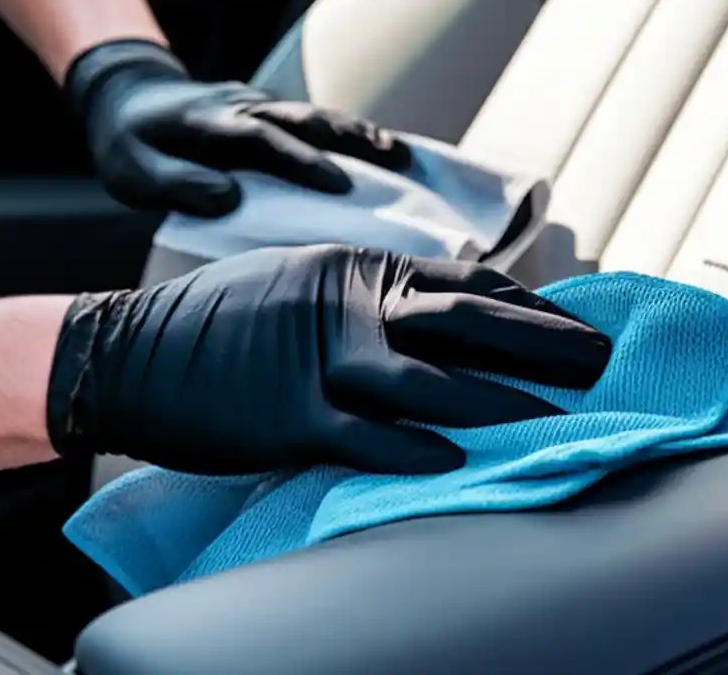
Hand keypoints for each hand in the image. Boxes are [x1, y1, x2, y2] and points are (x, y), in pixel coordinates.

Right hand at [47, 246, 611, 474]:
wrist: (124, 352)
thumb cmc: (215, 325)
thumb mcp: (298, 282)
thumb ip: (367, 297)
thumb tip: (436, 318)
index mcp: (352, 267)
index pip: (462, 283)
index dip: (528, 307)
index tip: (577, 326)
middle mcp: (343, 305)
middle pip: (465, 323)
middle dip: (542, 346)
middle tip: (603, 366)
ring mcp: (314, 360)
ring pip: (429, 381)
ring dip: (502, 401)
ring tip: (562, 420)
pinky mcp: (287, 417)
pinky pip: (366, 437)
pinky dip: (415, 448)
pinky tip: (461, 460)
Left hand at [65, 39, 411, 216]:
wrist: (125, 95)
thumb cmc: (129, 144)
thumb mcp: (133, 172)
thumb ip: (176, 184)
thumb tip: (227, 199)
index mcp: (209, 124)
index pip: (261, 140)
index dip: (300, 161)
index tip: (338, 186)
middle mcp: (241, 107)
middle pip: (302, 119)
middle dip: (350, 141)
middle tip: (394, 162)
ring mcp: (258, 105)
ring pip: (315, 116)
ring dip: (359, 134)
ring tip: (402, 155)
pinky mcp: (267, 113)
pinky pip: (312, 122)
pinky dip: (348, 134)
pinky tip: (382, 151)